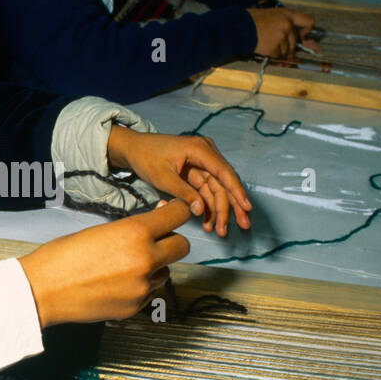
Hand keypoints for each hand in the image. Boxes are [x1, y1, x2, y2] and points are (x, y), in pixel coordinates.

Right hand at [18, 201, 192, 327]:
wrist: (43, 289)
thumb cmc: (64, 256)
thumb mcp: (102, 229)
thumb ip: (133, 228)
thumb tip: (156, 222)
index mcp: (135, 232)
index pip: (179, 215)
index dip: (178, 211)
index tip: (174, 213)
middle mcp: (145, 258)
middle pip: (183, 246)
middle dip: (171, 241)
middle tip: (156, 241)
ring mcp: (142, 286)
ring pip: (167, 271)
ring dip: (156, 267)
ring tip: (127, 266)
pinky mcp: (135, 307)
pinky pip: (151, 292)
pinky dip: (141, 287)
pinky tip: (118, 283)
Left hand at [107, 126, 251, 235]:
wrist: (134, 148)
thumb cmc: (146, 156)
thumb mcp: (163, 177)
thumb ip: (184, 193)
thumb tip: (201, 210)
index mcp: (199, 149)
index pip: (224, 172)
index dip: (237, 191)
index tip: (246, 207)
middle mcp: (206, 154)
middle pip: (223, 183)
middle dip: (232, 206)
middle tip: (242, 226)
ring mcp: (202, 163)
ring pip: (217, 190)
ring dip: (219, 210)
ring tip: (220, 231)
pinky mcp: (197, 172)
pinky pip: (206, 191)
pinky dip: (208, 206)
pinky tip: (208, 223)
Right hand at [246, 7, 319, 59]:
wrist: (239, 27)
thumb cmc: (252, 20)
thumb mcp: (272, 15)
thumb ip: (284, 22)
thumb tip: (297, 34)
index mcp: (287, 14)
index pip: (309, 22)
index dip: (307, 31)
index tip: (302, 36)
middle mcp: (287, 25)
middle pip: (295, 42)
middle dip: (289, 47)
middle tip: (278, 46)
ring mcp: (281, 37)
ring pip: (286, 51)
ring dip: (278, 51)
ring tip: (266, 44)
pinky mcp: (274, 48)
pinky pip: (277, 56)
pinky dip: (271, 54)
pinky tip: (263, 47)